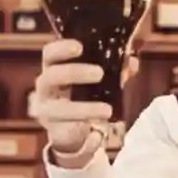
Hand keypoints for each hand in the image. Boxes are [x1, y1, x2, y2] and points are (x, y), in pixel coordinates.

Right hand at [32, 39, 138, 156]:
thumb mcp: (100, 78)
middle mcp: (46, 87)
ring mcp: (47, 109)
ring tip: (107, 110)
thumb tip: (131, 62)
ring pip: (58, 108)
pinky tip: (99, 129)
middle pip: (51, 76)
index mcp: (54, 68)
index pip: (50, 54)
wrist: (74, 128)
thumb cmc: (85, 93)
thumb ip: (115, 68)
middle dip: (74, 73)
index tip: (79, 47)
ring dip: (83, 109)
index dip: (61, 48)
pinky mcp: (54, 130)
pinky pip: (66, 129)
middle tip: (99, 73)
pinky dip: (84, 128)